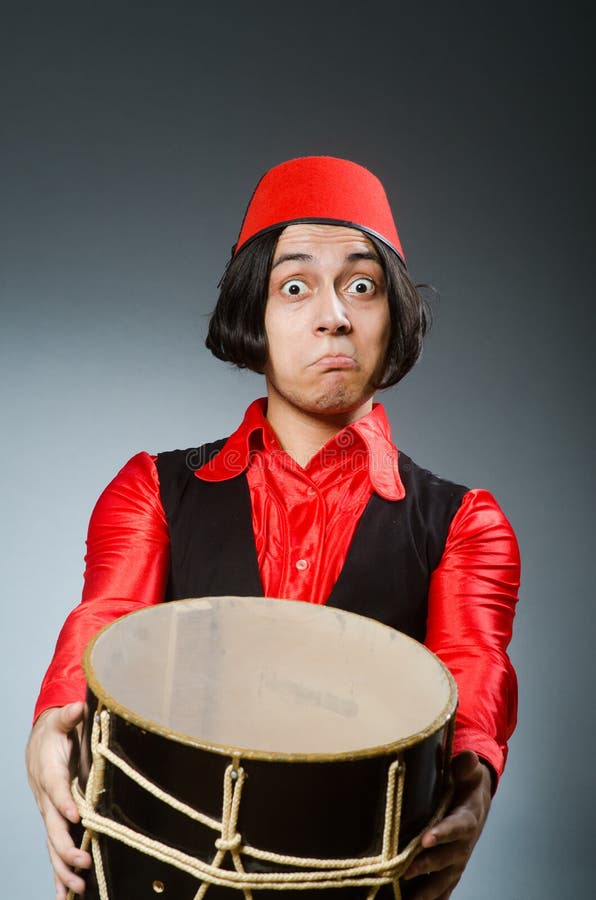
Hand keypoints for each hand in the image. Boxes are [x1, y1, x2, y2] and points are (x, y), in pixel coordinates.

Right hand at [26, 702, 91, 897]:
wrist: (39, 744)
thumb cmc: (54, 734)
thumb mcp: (62, 721)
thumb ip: (69, 716)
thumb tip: (76, 706)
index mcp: (50, 774)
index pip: (56, 791)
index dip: (65, 803)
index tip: (76, 817)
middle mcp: (47, 800)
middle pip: (53, 827)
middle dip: (66, 848)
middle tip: (84, 863)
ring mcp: (49, 814)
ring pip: (52, 846)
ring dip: (62, 869)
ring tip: (76, 890)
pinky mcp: (55, 822)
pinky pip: (55, 850)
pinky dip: (59, 873)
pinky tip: (66, 895)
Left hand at [402, 751, 491, 898]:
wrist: (476, 802)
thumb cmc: (466, 784)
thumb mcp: (468, 771)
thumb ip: (466, 766)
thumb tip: (468, 757)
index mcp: (467, 817)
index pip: (456, 826)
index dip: (443, 833)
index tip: (426, 839)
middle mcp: (464, 843)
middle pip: (447, 857)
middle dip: (428, 865)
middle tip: (406, 871)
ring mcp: (458, 860)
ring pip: (444, 878)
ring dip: (428, 890)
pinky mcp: (451, 869)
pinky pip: (443, 888)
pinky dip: (433, 899)